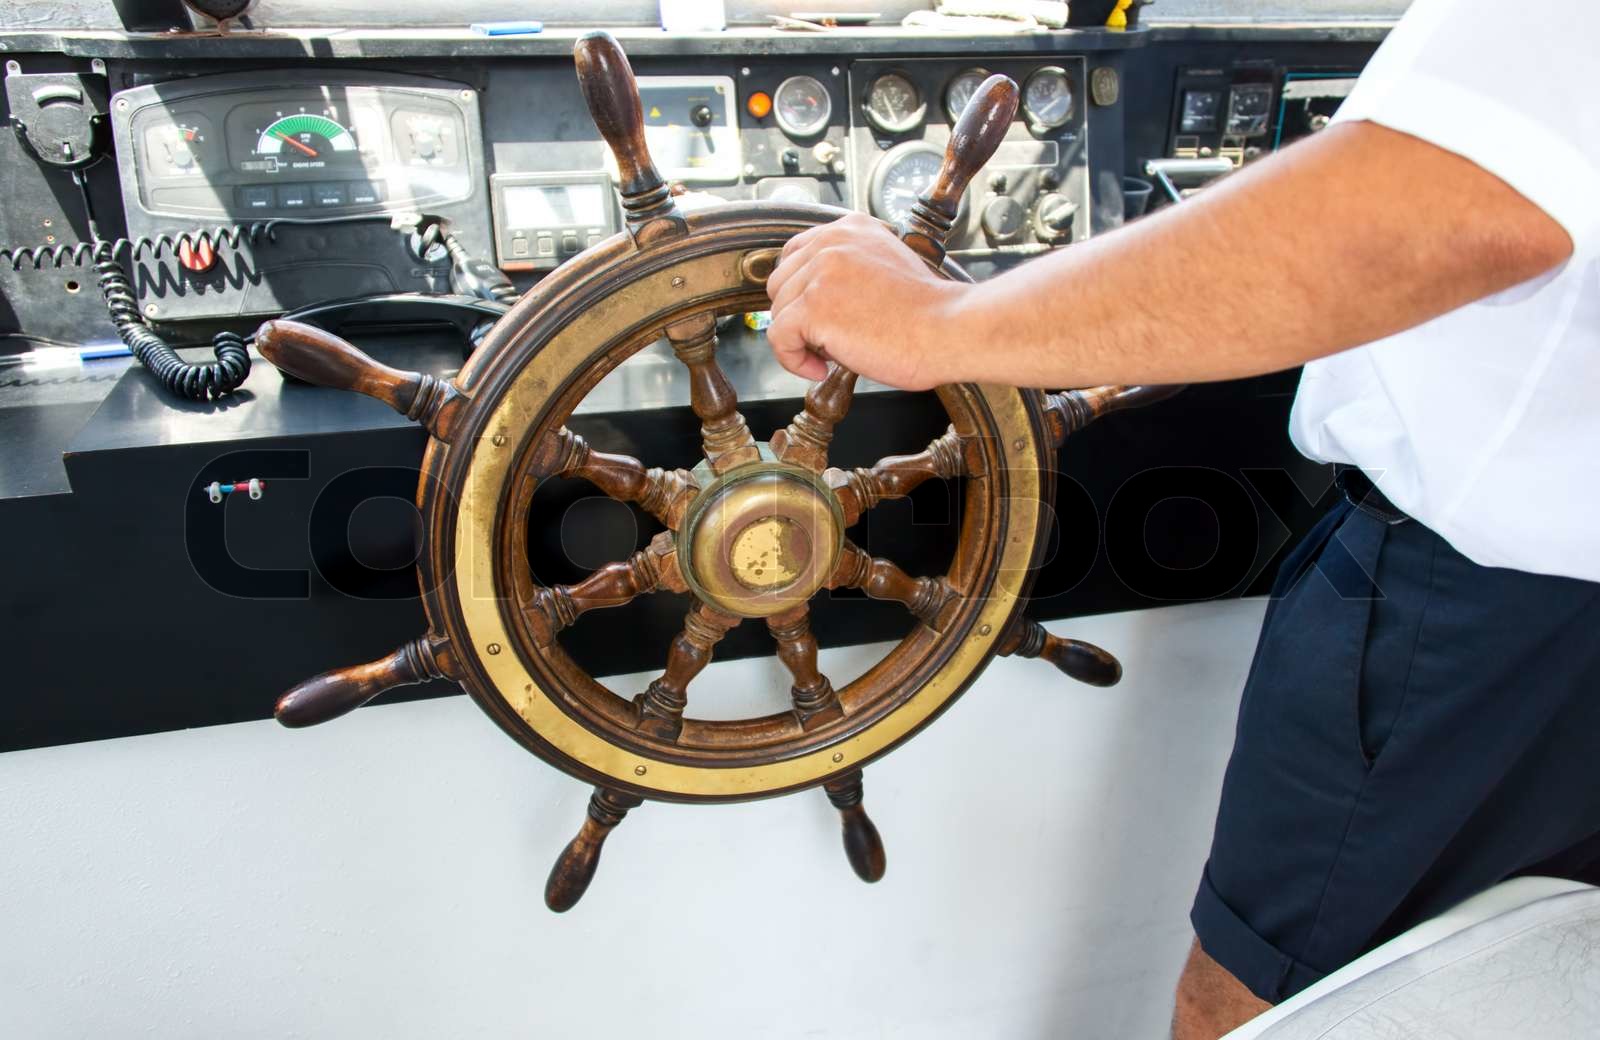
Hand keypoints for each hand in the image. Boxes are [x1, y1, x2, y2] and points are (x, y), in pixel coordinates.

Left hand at [765, 213, 971, 389]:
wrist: (948, 329)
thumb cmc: (929, 312)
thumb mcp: (888, 265)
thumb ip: (853, 267)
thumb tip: (824, 293)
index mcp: (850, 228)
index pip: (796, 252)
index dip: (800, 289)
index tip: (815, 313)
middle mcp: (831, 242)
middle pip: (781, 283)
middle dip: (797, 315)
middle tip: (826, 338)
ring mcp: (820, 273)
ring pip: (778, 311)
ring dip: (799, 339)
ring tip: (831, 354)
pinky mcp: (813, 307)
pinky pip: (779, 338)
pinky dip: (794, 360)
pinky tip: (821, 368)